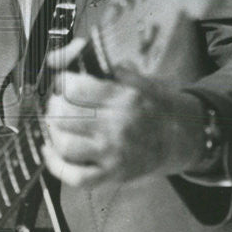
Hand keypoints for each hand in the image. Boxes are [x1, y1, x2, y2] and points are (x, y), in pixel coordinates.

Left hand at [41, 38, 206, 187]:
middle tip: (57, 103)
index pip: (76, 88)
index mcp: (124, 97)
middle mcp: (119, 126)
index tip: (62, 83)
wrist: (181, 138)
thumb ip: (100, 63)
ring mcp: (115, 153)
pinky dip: (55, 165)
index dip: (62, 82)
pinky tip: (50, 151)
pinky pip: (76, 177)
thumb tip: (61, 54)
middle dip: (53, 106)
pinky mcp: (113, 175)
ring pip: (66, 145)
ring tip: (56, 124)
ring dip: (52, 132)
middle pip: (65, 115)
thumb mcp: (134, 76)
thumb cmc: (152, 105)